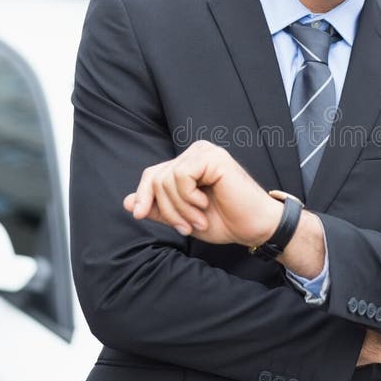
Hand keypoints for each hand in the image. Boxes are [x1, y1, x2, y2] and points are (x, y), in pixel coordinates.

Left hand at [123, 141, 282, 245]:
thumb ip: (158, 209)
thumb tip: (126, 202)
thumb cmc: (225, 221)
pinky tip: (204, 204)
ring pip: (167, 179)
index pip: (152, 175)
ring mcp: (204, 152)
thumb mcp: (182, 218)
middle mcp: (195, 153)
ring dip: (180, 208)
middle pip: (156, 177)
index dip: (142, 195)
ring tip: (199, 219)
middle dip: (167, 209)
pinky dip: (188, 197)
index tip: (139, 215)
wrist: (254, 227)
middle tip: (186, 227)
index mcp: (188, 164)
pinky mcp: (212, 157)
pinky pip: (181, 175)